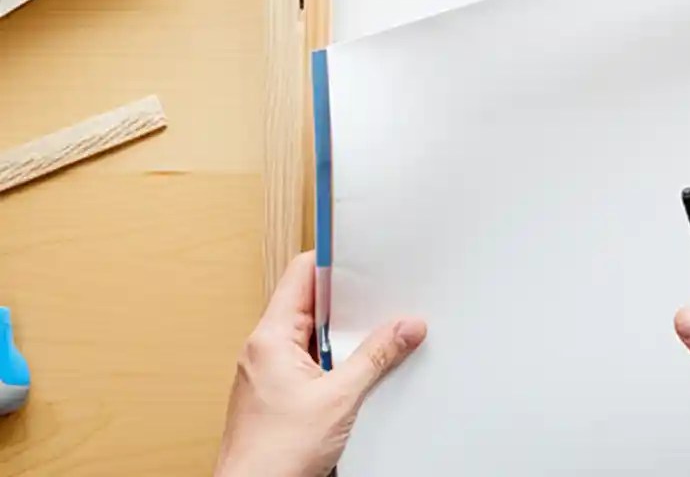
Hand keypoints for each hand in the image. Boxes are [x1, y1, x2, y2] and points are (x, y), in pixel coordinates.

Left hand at [215, 251, 427, 476]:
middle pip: (310, 304)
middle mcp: (263, 349)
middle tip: (381, 302)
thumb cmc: (274, 455)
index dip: (333, 261)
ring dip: (343, 338)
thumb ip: (376, 357)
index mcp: (270, 337)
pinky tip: (356, 374)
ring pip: (312, 335)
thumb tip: (406, 327)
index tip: (362, 255)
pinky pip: (309, 362)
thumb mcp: (340, 398)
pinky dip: (334, 362)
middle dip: (348, 304)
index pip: (301, 275)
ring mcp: (268, 372)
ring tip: (373, 341)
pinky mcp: (276, 394)